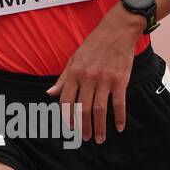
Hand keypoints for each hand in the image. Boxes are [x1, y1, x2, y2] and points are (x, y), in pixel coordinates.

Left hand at [45, 4, 144, 142]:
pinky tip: (119, 127)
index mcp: (74, 73)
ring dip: (100, 127)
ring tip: (100, 139)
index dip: (68, 117)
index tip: (71, 128)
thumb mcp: (74, 59)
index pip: (67, 101)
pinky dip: (119, 117)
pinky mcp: (120, 80)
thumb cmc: (94, 44)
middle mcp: (88, 78)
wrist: (117, 30)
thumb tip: (49, 93)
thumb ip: (63, 79)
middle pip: (83, 109)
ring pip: (100, 110)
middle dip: (84, 127)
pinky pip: (119, 103)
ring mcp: (105, 80)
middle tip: (86, 138)